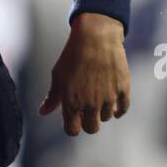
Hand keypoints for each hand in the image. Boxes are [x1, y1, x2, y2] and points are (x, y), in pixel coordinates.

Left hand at [39, 13, 130, 135]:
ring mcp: (108, 98)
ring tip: (98, 96)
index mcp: (72, 102)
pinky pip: (123, 109)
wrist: (95, 36)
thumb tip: (43, 112)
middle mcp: (90, 104)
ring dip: (101, 111)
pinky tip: (114, 104)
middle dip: (88, 121)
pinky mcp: (123, 89)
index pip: (72, 130)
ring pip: (106, 117)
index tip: (73, 117)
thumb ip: (52, 97)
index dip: (72, 126)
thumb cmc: (72, 55)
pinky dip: (119, 109)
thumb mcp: (58, 75)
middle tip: (86, 109)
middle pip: (91, 128)